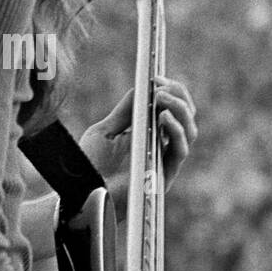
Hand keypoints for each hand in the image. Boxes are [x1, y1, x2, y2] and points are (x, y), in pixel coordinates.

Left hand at [78, 76, 197, 201]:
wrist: (81, 193)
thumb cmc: (91, 166)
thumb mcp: (106, 131)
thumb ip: (125, 111)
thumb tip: (142, 88)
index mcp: (150, 135)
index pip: (172, 109)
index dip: (171, 91)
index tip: (157, 77)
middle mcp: (162, 148)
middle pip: (186, 117)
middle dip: (179, 96)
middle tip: (162, 85)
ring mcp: (165, 162)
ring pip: (190, 131)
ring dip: (179, 109)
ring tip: (161, 96)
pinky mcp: (163, 176)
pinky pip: (179, 151)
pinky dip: (176, 131)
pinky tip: (163, 116)